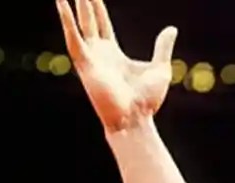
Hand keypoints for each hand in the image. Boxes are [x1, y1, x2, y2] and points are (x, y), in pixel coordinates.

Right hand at [55, 0, 177, 132]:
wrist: (136, 120)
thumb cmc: (147, 101)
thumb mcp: (160, 68)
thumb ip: (162, 47)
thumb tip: (171, 29)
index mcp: (112, 53)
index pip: (101, 22)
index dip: (96, 6)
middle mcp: (98, 53)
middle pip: (88, 20)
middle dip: (83, 2)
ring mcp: (90, 58)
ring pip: (78, 26)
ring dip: (71, 8)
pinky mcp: (85, 65)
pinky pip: (73, 40)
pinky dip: (67, 22)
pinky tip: (63, 5)